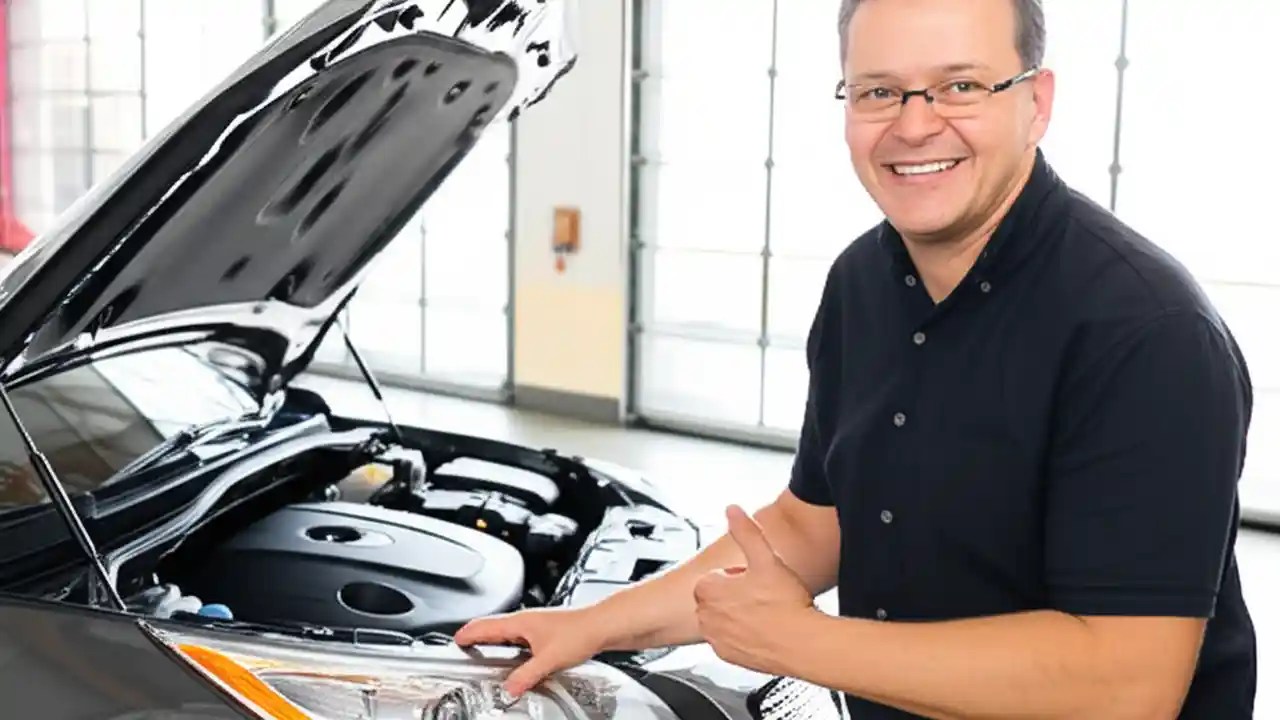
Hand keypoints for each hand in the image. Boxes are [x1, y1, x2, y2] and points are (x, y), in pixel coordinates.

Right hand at [453, 606, 608, 696]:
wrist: (602, 625)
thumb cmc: (580, 632)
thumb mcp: (548, 659)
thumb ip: (526, 675)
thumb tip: (509, 687)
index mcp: (521, 622)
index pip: (486, 626)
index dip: (469, 633)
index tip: (457, 639)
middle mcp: (527, 620)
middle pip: (495, 626)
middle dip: (478, 635)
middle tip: (466, 643)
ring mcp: (537, 624)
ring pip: (508, 631)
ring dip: (494, 639)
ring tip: (485, 650)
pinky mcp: (547, 631)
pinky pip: (520, 637)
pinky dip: (510, 644)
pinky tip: (517, 655)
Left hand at [693, 505, 816, 674]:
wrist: (802, 644)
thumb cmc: (785, 604)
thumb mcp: (766, 558)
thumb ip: (747, 531)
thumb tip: (732, 510)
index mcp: (708, 589)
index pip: (714, 577)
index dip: (737, 576)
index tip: (754, 580)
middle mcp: (706, 616)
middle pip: (716, 598)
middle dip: (734, 596)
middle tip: (762, 596)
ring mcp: (716, 638)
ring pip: (722, 620)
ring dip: (737, 616)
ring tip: (764, 614)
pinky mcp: (727, 656)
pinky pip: (729, 641)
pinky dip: (742, 637)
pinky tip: (763, 632)